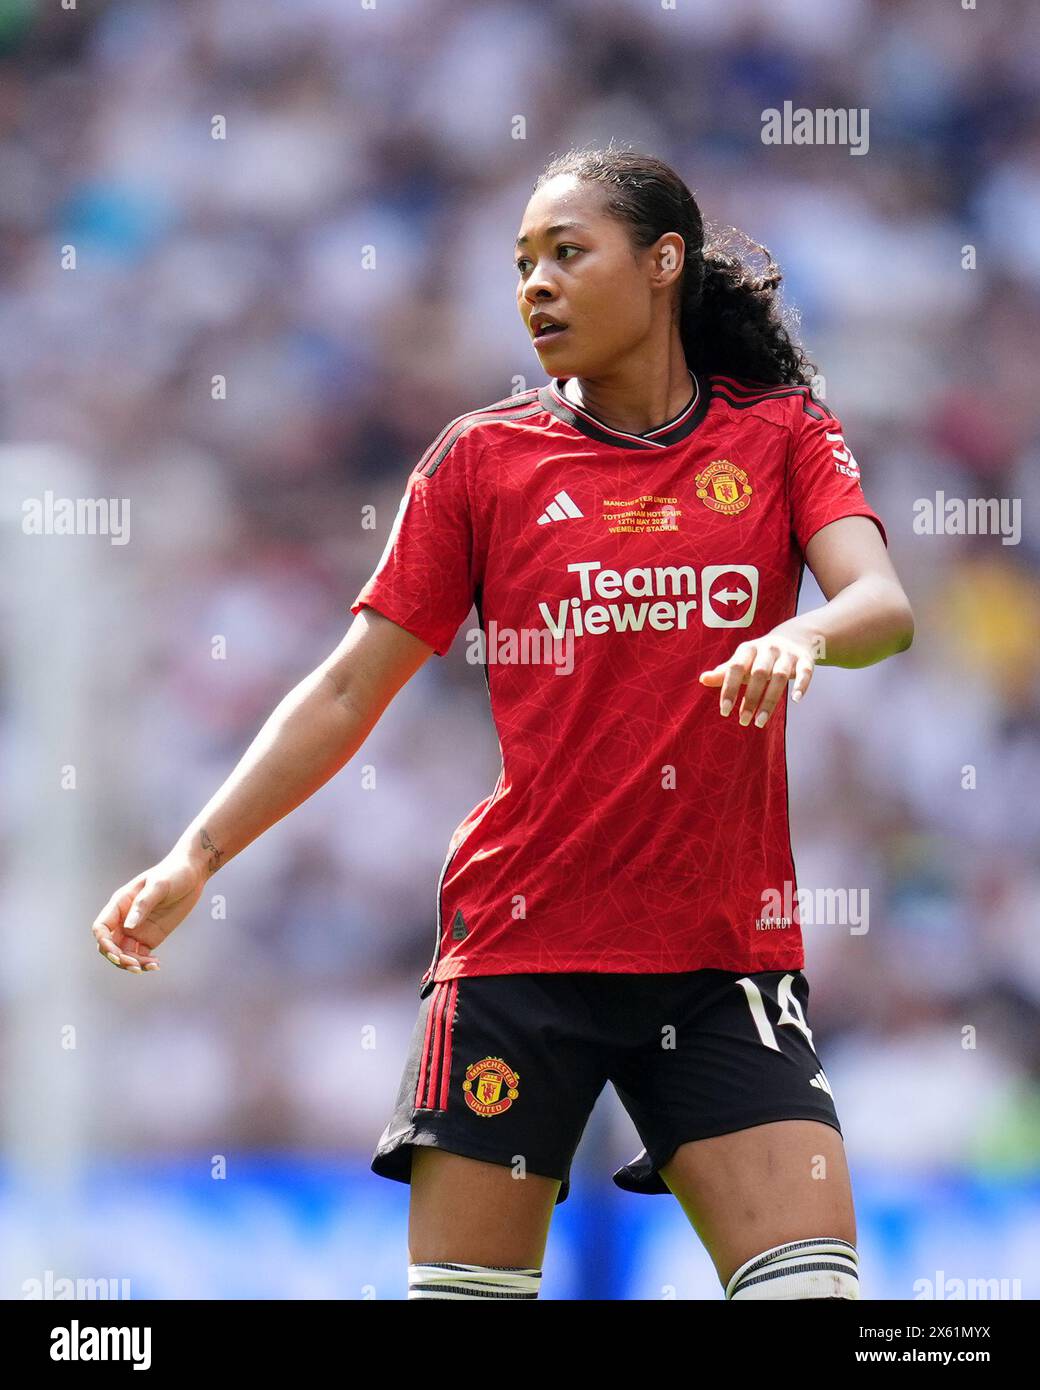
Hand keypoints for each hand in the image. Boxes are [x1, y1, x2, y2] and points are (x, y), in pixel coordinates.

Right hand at [91, 855, 205, 972]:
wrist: (192, 874)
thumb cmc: (173, 873)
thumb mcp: (159, 885)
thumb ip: (143, 904)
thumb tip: (129, 926)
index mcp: (120, 904)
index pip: (101, 927)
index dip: (104, 942)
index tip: (116, 954)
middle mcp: (124, 919)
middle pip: (110, 945)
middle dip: (118, 958)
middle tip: (136, 965)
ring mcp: (137, 929)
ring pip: (124, 954)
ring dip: (131, 964)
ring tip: (150, 966)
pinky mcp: (150, 937)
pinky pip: (141, 955)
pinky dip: (145, 964)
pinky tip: (156, 965)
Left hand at [699, 629, 816, 727]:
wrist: (794, 636)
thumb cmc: (760, 656)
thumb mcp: (742, 661)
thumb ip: (724, 672)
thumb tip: (702, 679)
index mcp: (748, 649)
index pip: (736, 668)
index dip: (729, 689)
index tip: (725, 711)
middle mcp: (768, 649)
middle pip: (758, 674)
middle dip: (750, 699)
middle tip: (743, 721)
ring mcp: (787, 654)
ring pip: (780, 676)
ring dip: (770, 700)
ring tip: (760, 722)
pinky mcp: (806, 659)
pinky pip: (805, 672)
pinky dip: (801, 684)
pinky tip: (796, 700)